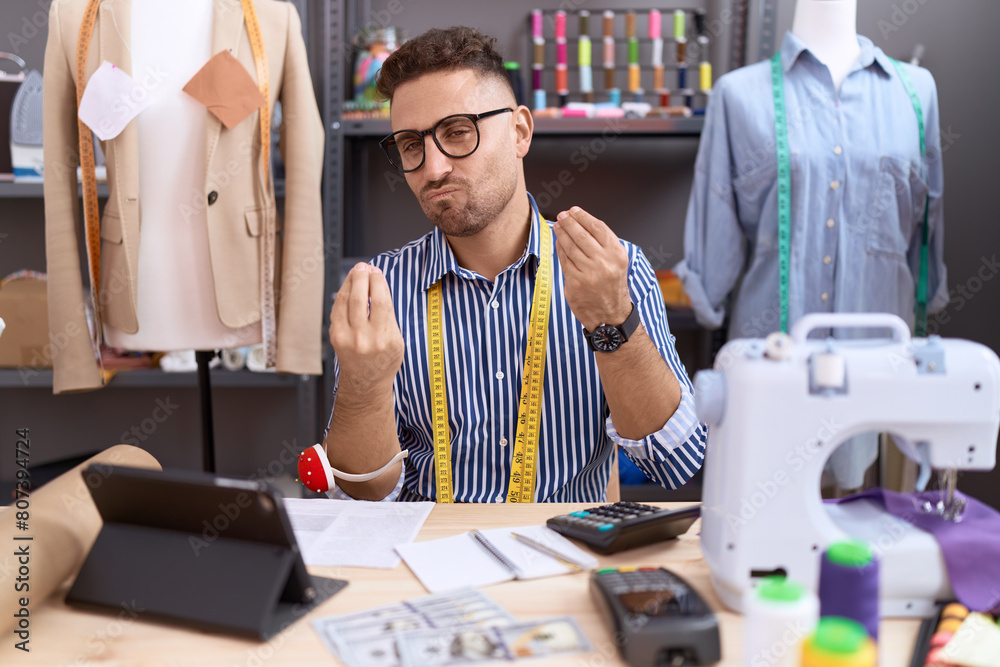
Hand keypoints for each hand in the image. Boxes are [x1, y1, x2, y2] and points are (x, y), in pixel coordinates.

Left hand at [329, 263, 404, 395]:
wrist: (366, 382)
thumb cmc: (385, 359)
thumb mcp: (396, 339)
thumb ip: (388, 314)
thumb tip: (378, 284)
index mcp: (385, 339)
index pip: (381, 302)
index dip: (378, 282)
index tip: (377, 272)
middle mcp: (365, 339)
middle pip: (361, 298)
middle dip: (362, 277)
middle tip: (365, 267)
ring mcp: (347, 338)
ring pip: (347, 301)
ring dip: (351, 282)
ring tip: (357, 271)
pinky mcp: (336, 336)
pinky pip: (337, 309)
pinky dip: (343, 294)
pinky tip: (349, 286)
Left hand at [553, 207, 631, 331]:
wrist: (610, 315)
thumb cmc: (612, 286)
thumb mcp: (617, 262)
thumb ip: (603, 244)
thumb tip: (580, 225)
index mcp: (617, 254)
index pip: (598, 227)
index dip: (583, 217)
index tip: (574, 211)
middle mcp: (604, 262)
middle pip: (581, 235)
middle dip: (569, 223)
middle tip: (562, 216)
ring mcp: (589, 273)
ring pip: (570, 247)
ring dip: (562, 234)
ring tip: (558, 226)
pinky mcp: (575, 283)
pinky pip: (564, 261)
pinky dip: (560, 250)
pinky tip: (558, 243)